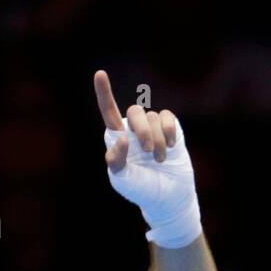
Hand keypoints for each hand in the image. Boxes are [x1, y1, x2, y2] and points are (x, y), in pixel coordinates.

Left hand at [94, 69, 200, 247]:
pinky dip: (169, 131)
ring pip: (153, 118)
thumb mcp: (123, 180)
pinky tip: (171, 146)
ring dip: (158, 140)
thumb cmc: (141, 188)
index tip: (99, 74)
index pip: (109, 110)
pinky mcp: (170, 129)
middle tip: (148, 151)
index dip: (104, 92)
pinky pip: (168, 117)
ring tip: (160, 159)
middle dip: (143, 130)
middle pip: (134, 112)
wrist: (168, 197)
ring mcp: (153, 128)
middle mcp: (133, 129)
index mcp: (117, 137)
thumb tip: (122, 137)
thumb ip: (117, 161)